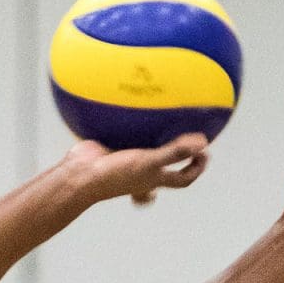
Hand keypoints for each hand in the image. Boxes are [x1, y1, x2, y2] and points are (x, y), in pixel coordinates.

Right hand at [59, 134, 209, 207]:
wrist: (78, 176)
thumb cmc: (114, 174)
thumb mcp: (148, 162)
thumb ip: (175, 152)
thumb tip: (203, 143)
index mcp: (152, 180)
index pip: (181, 179)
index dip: (195, 170)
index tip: (205, 154)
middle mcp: (140, 173)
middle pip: (164, 170)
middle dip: (176, 161)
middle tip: (187, 141)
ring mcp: (124, 162)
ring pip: (142, 152)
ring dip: (149, 142)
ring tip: (157, 122)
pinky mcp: (108, 150)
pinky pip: (121, 135)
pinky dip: (124, 123)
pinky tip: (127, 102)